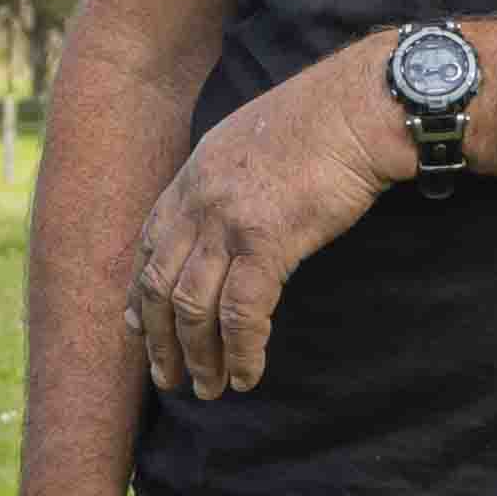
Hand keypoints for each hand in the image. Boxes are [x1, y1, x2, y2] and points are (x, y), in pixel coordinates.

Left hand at [126, 47, 400, 400]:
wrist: (359, 106)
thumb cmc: (323, 121)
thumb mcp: (251, 141)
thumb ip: (227, 179)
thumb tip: (228, 213)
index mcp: (193, 175)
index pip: (149, 245)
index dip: (139, 293)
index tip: (137, 327)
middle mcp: (199, 200)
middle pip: (160, 284)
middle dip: (159, 339)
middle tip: (169, 378)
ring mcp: (228, 221)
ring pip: (193, 307)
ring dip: (198, 357)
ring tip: (209, 389)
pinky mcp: (267, 241)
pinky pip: (242, 313)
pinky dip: (241, 351)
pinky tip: (248, 376)